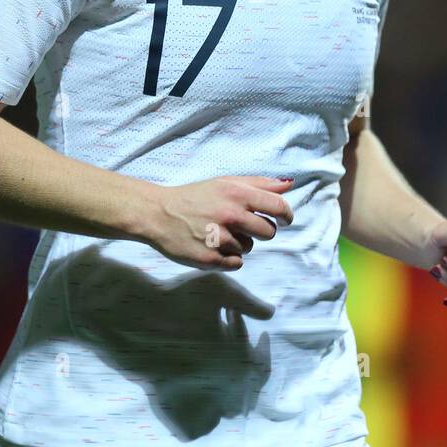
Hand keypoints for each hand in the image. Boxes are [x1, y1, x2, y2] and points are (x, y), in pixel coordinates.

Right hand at [146, 176, 294, 271]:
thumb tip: (288, 185)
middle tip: (244, 227)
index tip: (283, 220)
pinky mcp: (209, 259)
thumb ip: (258, 184)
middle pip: (268, 232)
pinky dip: (228, 258)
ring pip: (249, 248)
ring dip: (239, 243)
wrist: (158, 214)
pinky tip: (213, 246)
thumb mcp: (224, 182)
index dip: (286, 215)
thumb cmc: (194, 197)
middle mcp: (230, 215)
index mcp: (236, 194)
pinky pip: (236, 263)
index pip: (278, 207)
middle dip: (261, 231)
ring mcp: (219, 238)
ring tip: (218, 233)